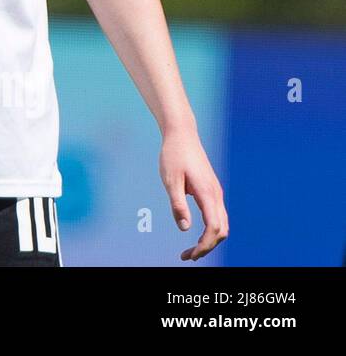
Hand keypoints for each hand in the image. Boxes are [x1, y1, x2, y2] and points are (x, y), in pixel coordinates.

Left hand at [160, 128, 228, 260]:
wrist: (182, 134)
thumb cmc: (173, 155)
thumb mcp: (170, 180)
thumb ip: (177, 204)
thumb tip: (184, 228)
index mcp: (207, 193)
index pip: (213, 228)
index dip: (204, 246)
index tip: (191, 255)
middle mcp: (216, 195)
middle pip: (221, 230)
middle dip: (207, 247)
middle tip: (188, 256)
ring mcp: (216, 192)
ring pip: (222, 224)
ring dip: (209, 239)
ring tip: (192, 250)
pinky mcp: (212, 190)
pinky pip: (217, 216)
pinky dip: (211, 229)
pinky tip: (197, 233)